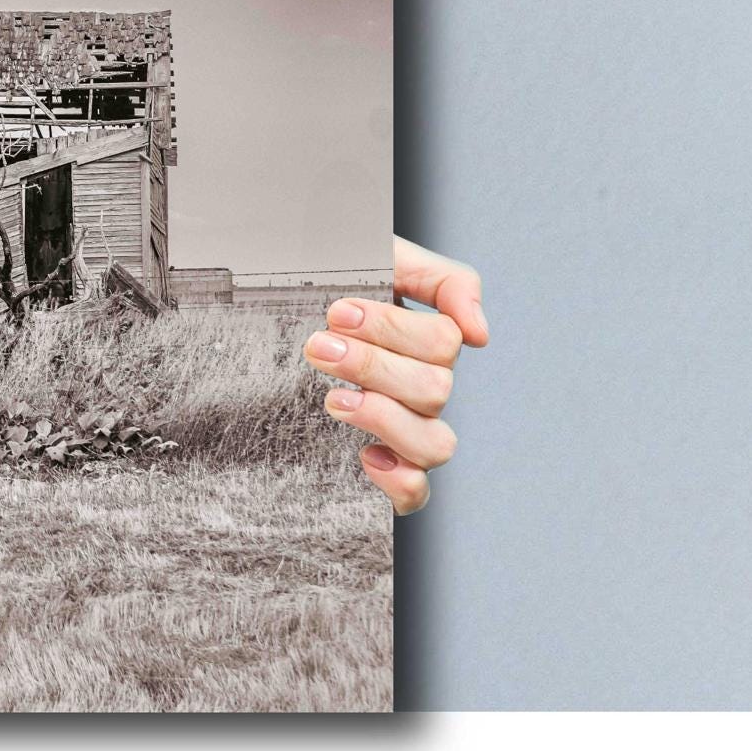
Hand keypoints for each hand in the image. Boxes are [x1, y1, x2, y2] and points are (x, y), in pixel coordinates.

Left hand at [303, 235, 488, 514]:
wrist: (272, 305)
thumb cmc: (332, 280)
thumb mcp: (385, 257)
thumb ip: (444, 281)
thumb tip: (479, 334)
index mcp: (428, 340)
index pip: (443, 342)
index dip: (392, 328)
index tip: (338, 312)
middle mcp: (423, 387)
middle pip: (435, 390)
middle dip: (372, 365)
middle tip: (319, 346)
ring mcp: (406, 428)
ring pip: (435, 444)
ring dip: (384, 418)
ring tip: (335, 399)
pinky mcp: (383, 464)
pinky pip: (416, 493)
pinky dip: (401, 482)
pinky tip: (366, 456)